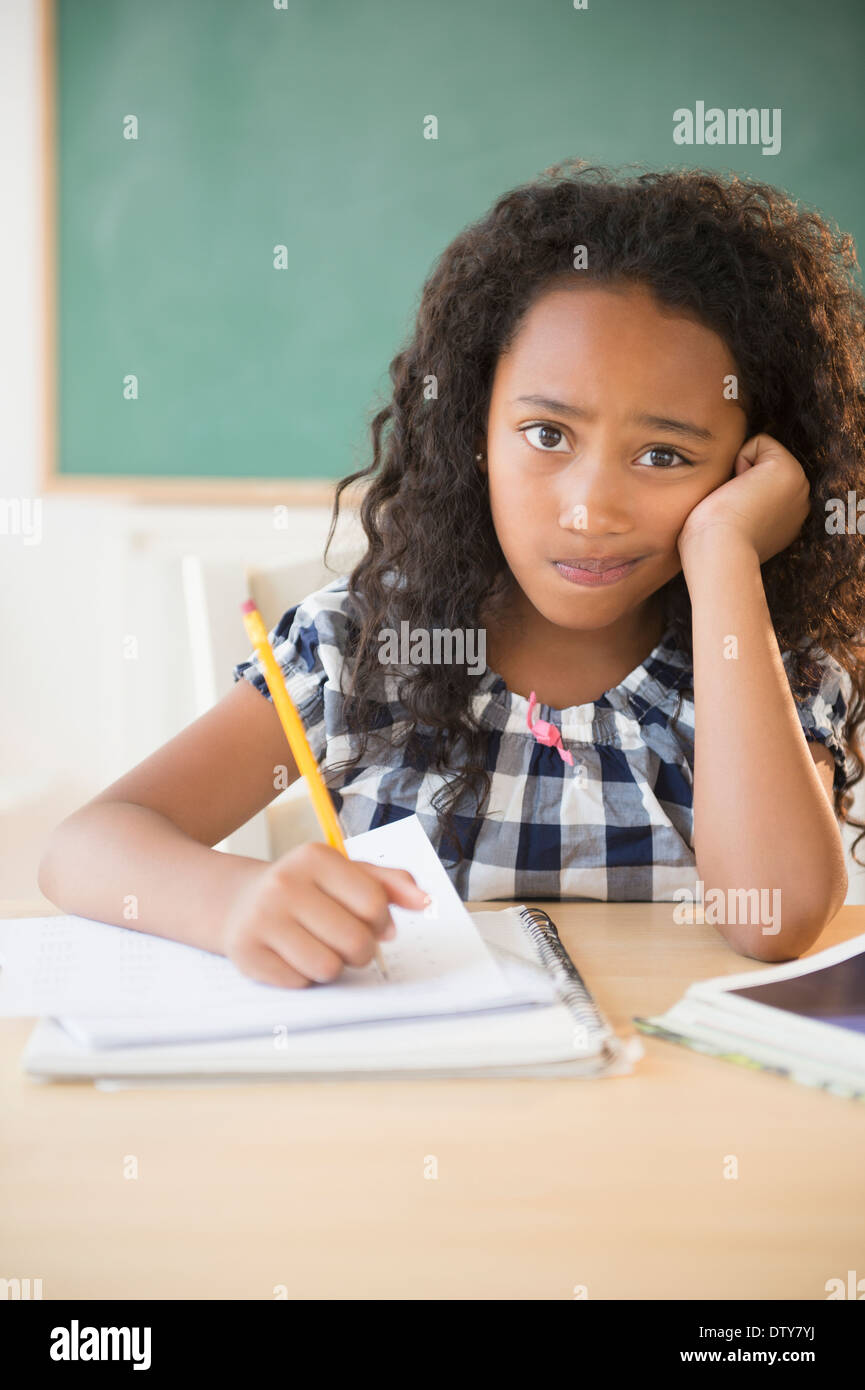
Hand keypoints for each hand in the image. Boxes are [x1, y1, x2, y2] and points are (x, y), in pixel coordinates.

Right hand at [220, 842, 428, 986]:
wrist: (241, 902)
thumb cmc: (307, 890)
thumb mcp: (346, 874)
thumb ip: (391, 884)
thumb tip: (425, 902)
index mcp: (315, 858)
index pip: (374, 904)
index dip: (380, 922)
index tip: (370, 921)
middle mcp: (284, 883)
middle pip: (355, 942)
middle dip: (360, 950)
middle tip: (344, 941)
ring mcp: (261, 918)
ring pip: (328, 967)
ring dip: (332, 966)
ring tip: (318, 947)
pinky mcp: (246, 952)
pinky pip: (299, 983)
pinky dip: (303, 976)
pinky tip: (291, 956)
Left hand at [677, 433, 810, 566]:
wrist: (718, 555)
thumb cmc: (709, 547)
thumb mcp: (732, 526)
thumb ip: (740, 508)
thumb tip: (726, 491)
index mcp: (786, 517)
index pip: (758, 481)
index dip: (736, 488)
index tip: (733, 517)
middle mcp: (799, 501)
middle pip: (761, 463)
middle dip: (740, 478)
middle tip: (734, 509)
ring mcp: (799, 486)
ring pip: (760, 453)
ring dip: (739, 472)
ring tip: (737, 502)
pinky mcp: (789, 470)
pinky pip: (760, 441)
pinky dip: (740, 459)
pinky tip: (739, 490)